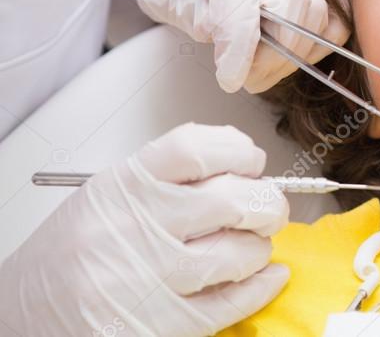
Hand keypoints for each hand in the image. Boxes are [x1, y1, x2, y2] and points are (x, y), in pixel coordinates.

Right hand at [0, 124, 290, 336]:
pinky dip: (261, 286)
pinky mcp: (163, 324)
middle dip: (266, 202)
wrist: (24, 315)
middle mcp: (137, 228)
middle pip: (233, 200)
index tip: (251, 161)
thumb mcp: (108, 197)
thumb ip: (168, 180)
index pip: (196, 149)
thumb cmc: (69, 255)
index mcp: (124, 188)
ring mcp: (150, 278)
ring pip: (239, 252)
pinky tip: (267, 276)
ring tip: (251, 246)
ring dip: (260, 248)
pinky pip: (232, 301)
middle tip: (267, 207)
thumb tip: (243, 172)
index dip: (238, 151)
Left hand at [130, 0, 348, 92]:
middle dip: (272, 55)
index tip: (230, 78)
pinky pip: (336, 13)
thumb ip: (186, 12)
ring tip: (260, 68)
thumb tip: (219, 36)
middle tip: (243, 76)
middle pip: (290, 1)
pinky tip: (288, 52)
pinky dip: (320, 42)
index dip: (238, 38)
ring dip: (294, 55)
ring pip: (317, 12)